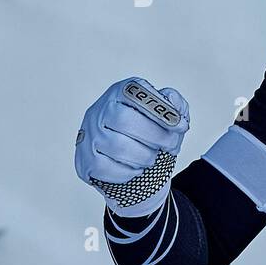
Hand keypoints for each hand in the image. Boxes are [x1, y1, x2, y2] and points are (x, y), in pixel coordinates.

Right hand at [74, 78, 190, 216]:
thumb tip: (172, 101)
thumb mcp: (168, 116)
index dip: (162, 111)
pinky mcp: (84, 160)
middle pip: (125, 120)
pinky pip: (106, 168)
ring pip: (118, 147)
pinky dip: (128, 172)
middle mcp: (100, 110)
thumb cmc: (151, 135)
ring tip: (152, 157)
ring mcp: (89, 135)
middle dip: (155, 136)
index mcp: (121, 92)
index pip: (137, 94)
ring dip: (145, 156)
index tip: (180, 126)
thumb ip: (174, 104)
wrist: (133, 164)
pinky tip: (136, 168)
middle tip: (169, 145)